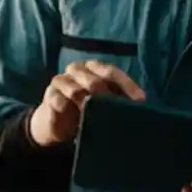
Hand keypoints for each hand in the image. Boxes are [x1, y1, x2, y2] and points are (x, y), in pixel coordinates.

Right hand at [28, 60, 144, 146]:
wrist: (58, 123)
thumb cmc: (87, 109)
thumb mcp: (105, 103)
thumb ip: (118, 100)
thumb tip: (141, 106)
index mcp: (95, 68)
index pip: (112, 72)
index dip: (127, 86)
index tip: (139, 101)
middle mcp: (79, 70)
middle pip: (94, 78)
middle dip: (106, 95)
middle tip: (115, 110)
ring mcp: (62, 81)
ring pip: (75, 87)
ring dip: (85, 101)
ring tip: (94, 114)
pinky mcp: (50, 95)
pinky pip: (56, 99)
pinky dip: (64, 105)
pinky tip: (72, 113)